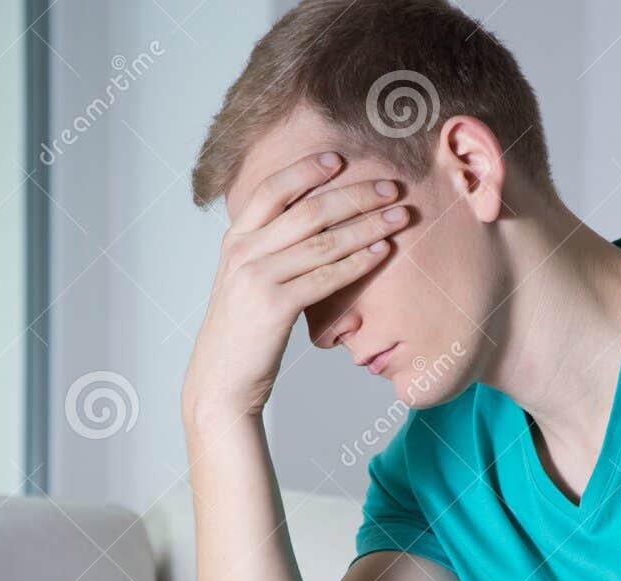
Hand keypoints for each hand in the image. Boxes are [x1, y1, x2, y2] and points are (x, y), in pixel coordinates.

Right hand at [182, 152, 409, 420]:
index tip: (340, 158)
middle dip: (354, 194)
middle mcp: (243, 251)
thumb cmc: (242, 334)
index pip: (272, 189)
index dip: (307, 169)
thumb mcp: (245, 282)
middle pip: (307, 210)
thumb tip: (308, 228)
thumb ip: (268, 252)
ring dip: (368, 225)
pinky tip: (383, 251)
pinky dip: (359, 261)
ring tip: (400, 215)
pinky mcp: (274, 306)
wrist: (220, 382)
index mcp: (235, 240)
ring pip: (323, 241)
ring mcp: (257, 277)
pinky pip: (326, 276)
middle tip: (391, 186)